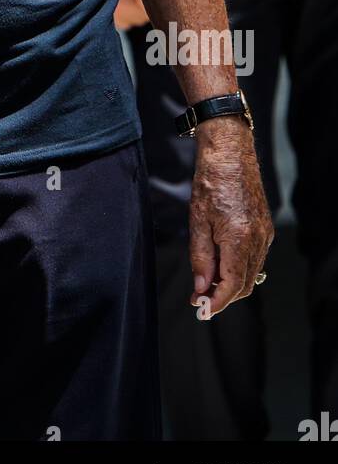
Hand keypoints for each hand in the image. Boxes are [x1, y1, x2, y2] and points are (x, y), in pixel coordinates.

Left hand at [188, 118, 273, 317]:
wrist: (230, 154)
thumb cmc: (210, 182)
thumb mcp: (197, 222)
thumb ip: (201, 259)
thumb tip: (201, 288)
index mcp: (239, 238)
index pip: (233, 285)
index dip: (217, 303)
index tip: (201, 310)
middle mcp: (257, 240)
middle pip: (245, 284)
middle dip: (223, 296)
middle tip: (199, 298)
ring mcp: (264, 234)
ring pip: (251, 273)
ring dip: (231, 283)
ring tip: (207, 282)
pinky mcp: (265, 228)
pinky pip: (255, 258)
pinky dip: (239, 267)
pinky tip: (221, 263)